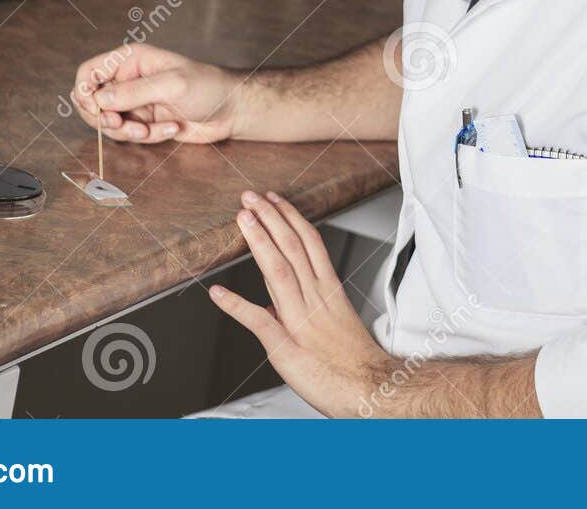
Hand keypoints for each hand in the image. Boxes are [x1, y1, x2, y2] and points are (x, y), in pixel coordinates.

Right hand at [71, 42, 241, 143]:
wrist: (232, 110)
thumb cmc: (208, 87)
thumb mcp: (172, 85)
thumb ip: (135, 92)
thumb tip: (99, 99)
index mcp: (131, 61)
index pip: (89, 72)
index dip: (84, 92)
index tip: (96, 109)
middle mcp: (128, 80)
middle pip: (92, 103)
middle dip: (104, 119)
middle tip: (121, 125)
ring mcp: (135, 103)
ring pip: (109, 123)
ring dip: (128, 132)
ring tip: (151, 130)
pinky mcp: (145, 122)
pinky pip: (130, 135)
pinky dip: (148, 137)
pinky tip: (172, 129)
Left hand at [210, 190, 389, 418]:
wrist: (368, 390)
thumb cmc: (352, 362)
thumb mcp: (332, 325)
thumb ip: (299, 310)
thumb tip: (270, 305)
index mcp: (328, 290)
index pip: (308, 243)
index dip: (289, 218)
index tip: (274, 200)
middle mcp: (315, 298)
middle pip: (292, 248)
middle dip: (270, 218)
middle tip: (250, 196)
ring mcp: (301, 320)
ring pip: (279, 271)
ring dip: (259, 241)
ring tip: (242, 218)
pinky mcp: (286, 346)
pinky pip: (258, 321)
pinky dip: (236, 306)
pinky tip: (218, 292)